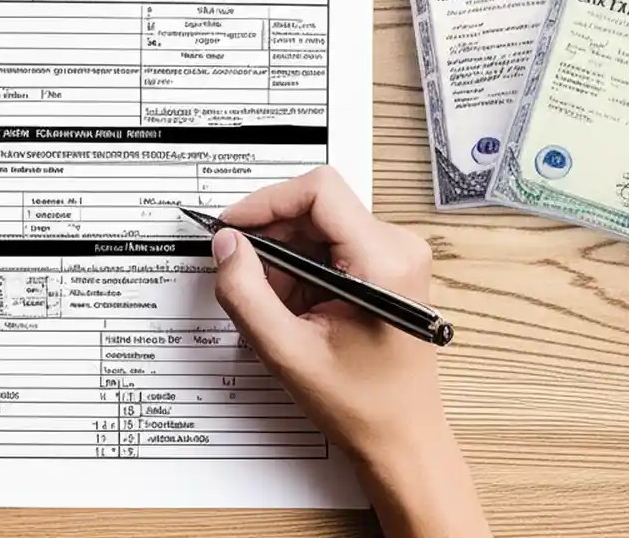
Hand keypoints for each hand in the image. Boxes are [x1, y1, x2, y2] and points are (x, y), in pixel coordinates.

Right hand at [212, 167, 489, 537]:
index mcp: (384, 261)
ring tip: (278, 307)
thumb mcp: (287, 351)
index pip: (319, 191)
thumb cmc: (360, 404)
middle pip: (316, 207)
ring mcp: (395, 254)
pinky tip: (296, 309)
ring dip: (284, 258)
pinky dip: (300, 270)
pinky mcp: (386, 265)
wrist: (402, 437)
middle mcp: (398, 247)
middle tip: (246, 280)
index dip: (267, 201)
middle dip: (272, 238)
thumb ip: (246, 293)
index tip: (232, 227)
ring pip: (318, 226)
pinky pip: (329, 245)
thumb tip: (226, 244)